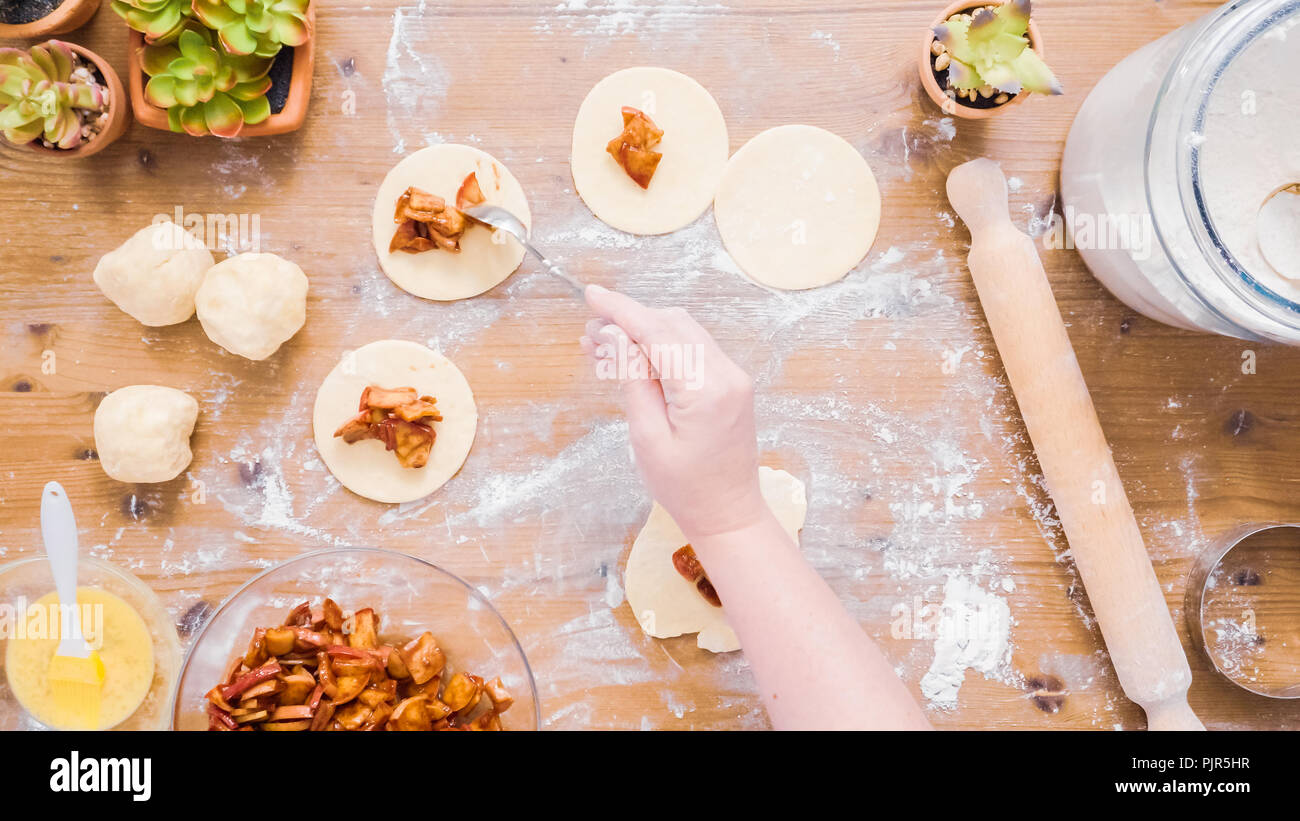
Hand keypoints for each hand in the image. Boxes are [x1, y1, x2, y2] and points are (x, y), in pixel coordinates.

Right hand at [581, 285, 766, 540]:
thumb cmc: (684, 488)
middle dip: (629, 320)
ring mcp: (733, 376)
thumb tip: (613, 335)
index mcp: (705, 389)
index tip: (591, 295)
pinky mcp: (731, 383)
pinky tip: (633, 357)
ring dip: (644, 331)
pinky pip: (694, 350)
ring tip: (602, 345)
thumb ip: (632, 380)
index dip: (622, 311)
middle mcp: (726, 374)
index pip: (658, 333)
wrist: (728, 514)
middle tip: (589, 333)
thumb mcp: (647, 437)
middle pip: (672, 325)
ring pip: (684, 332)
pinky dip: (662, 346)